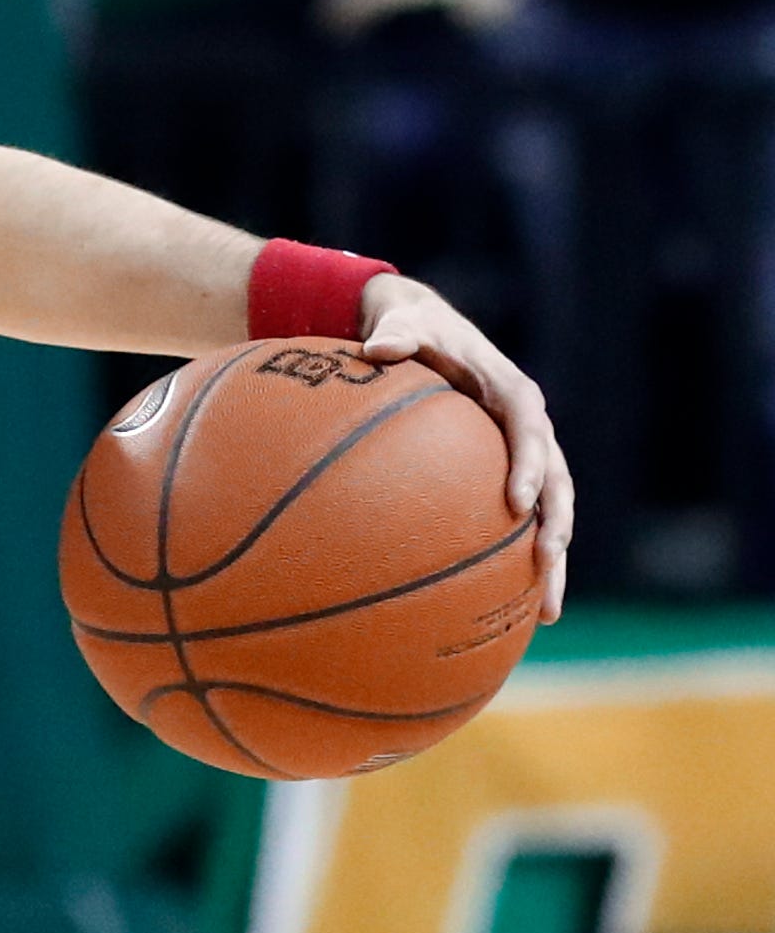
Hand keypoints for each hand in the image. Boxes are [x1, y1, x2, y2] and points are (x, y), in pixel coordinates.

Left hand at [359, 273, 572, 620]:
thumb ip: (395, 333)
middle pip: (557, 480)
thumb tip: (375, 348)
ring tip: (546, 611)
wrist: (424, 330)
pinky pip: (521, 521)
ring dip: (552, 559)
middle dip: (556, 524)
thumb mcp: (403, 321)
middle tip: (545, 563)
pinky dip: (521, 560)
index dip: (531, 464)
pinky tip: (509, 608)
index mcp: (511, 392)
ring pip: (550, 512)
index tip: (518, 501)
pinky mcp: (507, 475)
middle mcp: (528, 428)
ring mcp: (524, 456)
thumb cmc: (412, 327)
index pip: (530, 428)